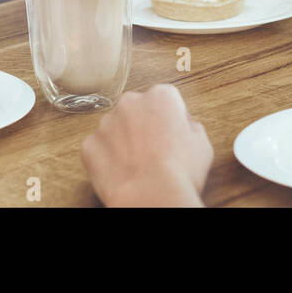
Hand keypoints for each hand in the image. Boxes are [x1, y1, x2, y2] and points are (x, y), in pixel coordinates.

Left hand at [81, 84, 212, 206]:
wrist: (151, 196)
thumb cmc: (180, 172)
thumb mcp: (202, 145)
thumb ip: (191, 126)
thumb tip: (184, 127)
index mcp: (161, 96)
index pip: (166, 99)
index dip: (171, 119)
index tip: (173, 136)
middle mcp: (130, 102)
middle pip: (137, 109)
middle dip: (143, 125)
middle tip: (154, 151)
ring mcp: (106, 122)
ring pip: (115, 127)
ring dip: (124, 140)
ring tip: (138, 165)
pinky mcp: (89, 144)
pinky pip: (99, 148)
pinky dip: (107, 158)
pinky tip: (122, 172)